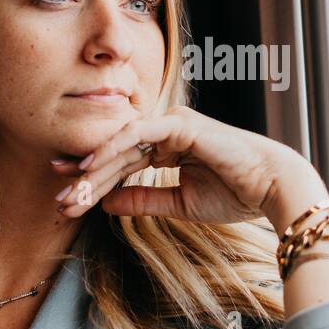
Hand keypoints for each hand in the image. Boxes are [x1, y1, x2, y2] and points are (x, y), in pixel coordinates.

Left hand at [51, 105, 325, 228]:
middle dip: (85, 177)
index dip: (93, 179)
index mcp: (168, 148)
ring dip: (94, 169)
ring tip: (69, 191)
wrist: (270, 188)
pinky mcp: (179, 125)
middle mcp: (167, 132)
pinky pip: (138, 135)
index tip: (66, 197)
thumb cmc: (234, 195)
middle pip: (116, 154)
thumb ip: (143, 200)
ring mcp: (172, 125)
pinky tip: (91, 165)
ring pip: (122, 145)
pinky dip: (113, 148)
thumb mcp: (179, 204)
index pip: (122, 163)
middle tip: (58, 198)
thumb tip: (106, 204)